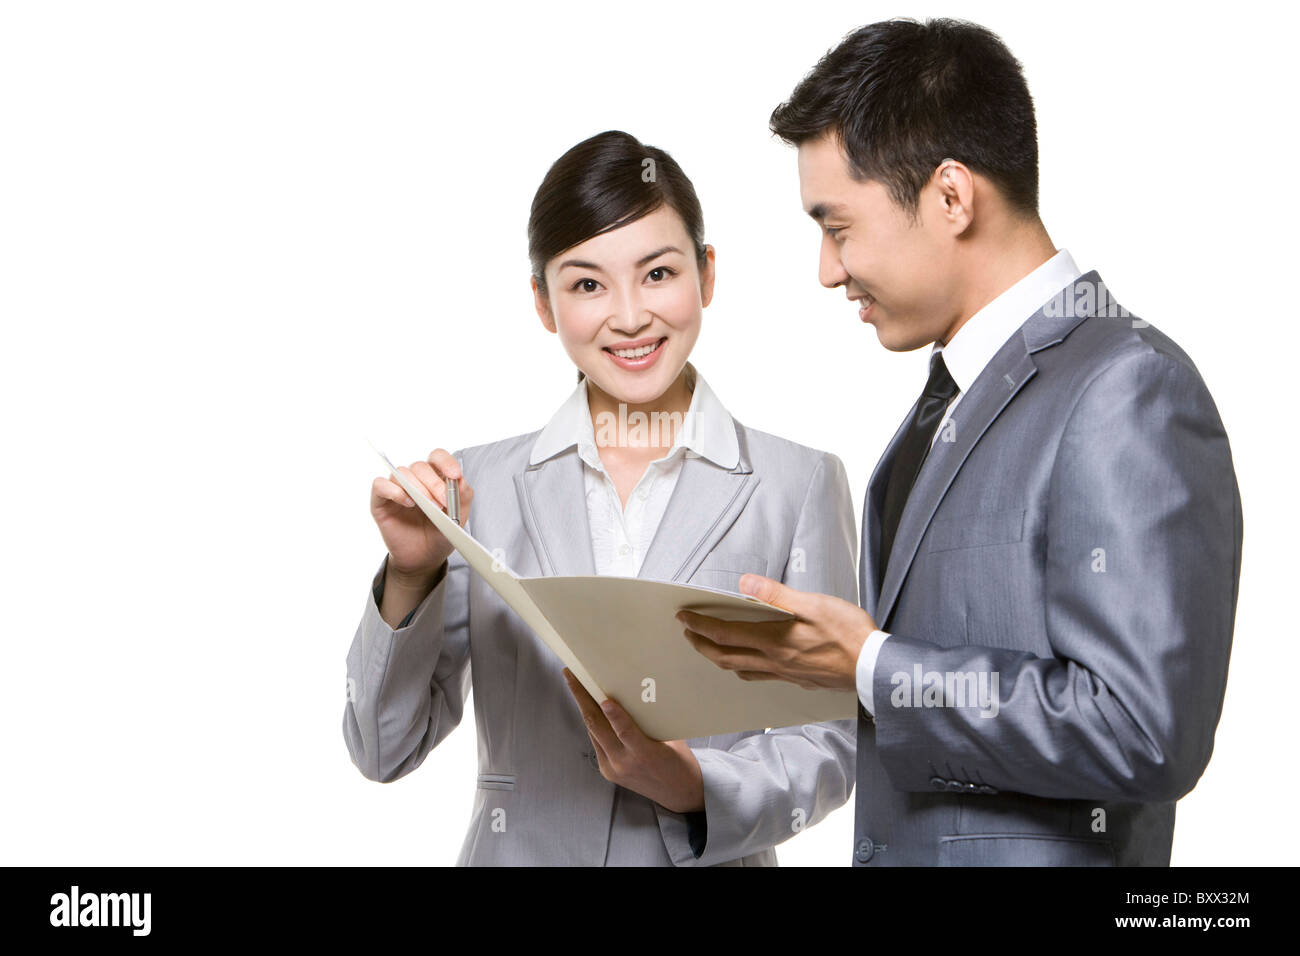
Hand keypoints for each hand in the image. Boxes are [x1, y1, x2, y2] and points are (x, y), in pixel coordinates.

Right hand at [370, 447, 473, 579]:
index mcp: (434, 478)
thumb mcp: (459, 517)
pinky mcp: (381, 500)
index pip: (437, 457)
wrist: (424, 559)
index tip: (455, 475)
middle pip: (420, 467)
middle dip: (434, 483)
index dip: (446, 462)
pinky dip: (394, 491)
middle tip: (443, 501)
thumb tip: (459, 479)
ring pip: (402, 473)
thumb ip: (462, 496)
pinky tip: (408, 503)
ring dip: (417, 488)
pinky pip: (380, 485)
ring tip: (428, 507)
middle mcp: (414, 480)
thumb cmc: (439, 535)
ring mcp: (396, 488)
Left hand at [562, 669, 704, 813]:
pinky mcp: (607, 771)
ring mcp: (612, 769)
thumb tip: (636, 694)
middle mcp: (624, 763)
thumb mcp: (673, 740)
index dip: (614, 715)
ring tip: (576, 684)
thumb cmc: (680, 761)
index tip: (604, 697)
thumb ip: (652, 722)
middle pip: (598, 728)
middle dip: (582, 699)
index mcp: (645, 755)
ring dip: (584, 707)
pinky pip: (596, 741)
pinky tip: (589, 705)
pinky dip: (593, 722)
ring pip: (593, 732)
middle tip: (571, 675)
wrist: (679, 794)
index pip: (625, 732)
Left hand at [677, 574, 876, 690]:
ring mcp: (785, 674)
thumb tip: (744, 585)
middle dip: (701, 645)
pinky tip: (748, 665)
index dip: (700, 626)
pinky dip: (744, 669)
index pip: (724, 634)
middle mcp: (773, 661)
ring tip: (710, 648)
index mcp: (773, 641)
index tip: (684, 617)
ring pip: (740, 670)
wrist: (872, 667)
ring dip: (719, 659)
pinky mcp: (797, 680)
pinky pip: (760, 677)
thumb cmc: (848, 634)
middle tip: (688, 634)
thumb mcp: (813, 604)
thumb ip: (776, 595)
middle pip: (725, 657)